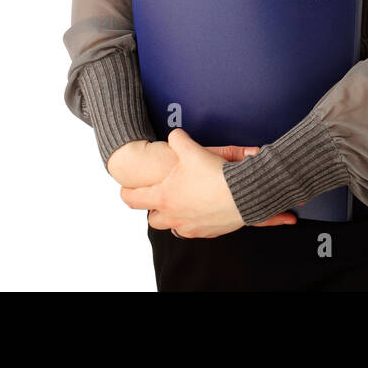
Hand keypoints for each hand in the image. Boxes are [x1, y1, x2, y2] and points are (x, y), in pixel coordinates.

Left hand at [120, 128, 297, 236]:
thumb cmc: (215, 175)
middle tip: (159, 198)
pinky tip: (202, 210)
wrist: (242, 194)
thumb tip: (174, 135)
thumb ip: (178, 140)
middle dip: (153, 209)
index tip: (125, 189)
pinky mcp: (207, 232)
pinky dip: (193, 223)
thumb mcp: (192, 150)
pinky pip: (193, 231)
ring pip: (173, 228)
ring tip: (181, 205)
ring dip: (173, 218)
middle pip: (152, 219)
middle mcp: (173, 216)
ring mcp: (190, 227)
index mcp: (164, 197)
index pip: (133, 199)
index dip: (126, 193)